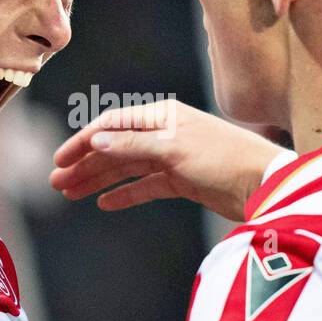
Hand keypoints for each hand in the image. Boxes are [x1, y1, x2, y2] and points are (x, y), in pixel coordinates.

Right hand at [49, 99, 286, 221]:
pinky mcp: (183, 180)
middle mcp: (165, 133)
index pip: (112, 125)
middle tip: (56, 183)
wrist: (265, 186)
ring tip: (71, 194)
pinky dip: (126, 193)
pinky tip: (105, 204)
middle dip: (85, 164)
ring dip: (99, 179)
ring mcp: (173, 157)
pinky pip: (146, 185)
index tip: (59, 160)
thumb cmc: (223, 159)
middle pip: (116, 148)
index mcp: (162, 117)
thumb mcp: (173, 150)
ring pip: (127, 167)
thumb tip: (95, 141)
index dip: (84, 142)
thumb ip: (132, 147)